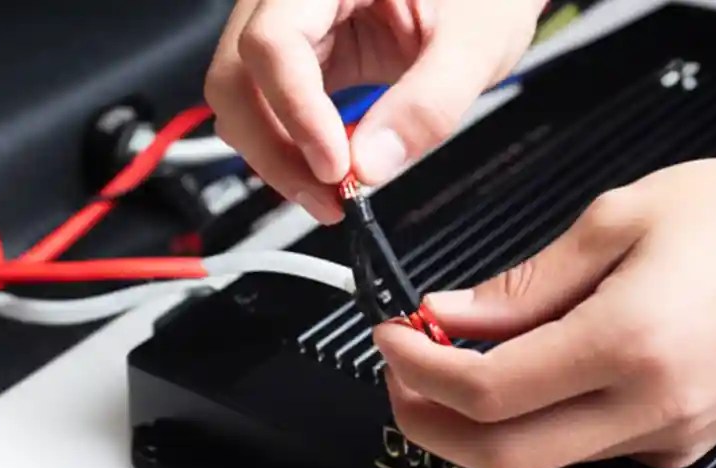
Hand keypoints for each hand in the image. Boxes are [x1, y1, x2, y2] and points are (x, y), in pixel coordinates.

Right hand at [204, 0, 542, 223]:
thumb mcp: (477, 41)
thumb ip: (428, 104)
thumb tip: (370, 167)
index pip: (274, 41)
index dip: (296, 112)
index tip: (336, 166)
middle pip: (237, 76)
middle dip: (274, 148)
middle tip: (327, 197)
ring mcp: (293, 23)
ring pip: (244, 98)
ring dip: (278, 156)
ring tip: (333, 192)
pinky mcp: (304, 55)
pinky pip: (272, 106)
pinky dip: (293, 147)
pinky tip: (330, 172)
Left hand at [374, 149, 715, 467]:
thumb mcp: (620, 219)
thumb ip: (523, 284)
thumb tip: (450, 315)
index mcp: (627, 346)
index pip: (483, 392)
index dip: (416, 369)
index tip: (390, 335)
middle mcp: (649, 409)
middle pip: (497, 457)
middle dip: (425, 422)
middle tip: (400, 371)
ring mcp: (669, 438)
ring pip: (538, 459)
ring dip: (477, 421)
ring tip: (457, 358)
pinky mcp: (682, 444)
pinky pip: (585, 448)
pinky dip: (536, 419)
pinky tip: (528, 371)